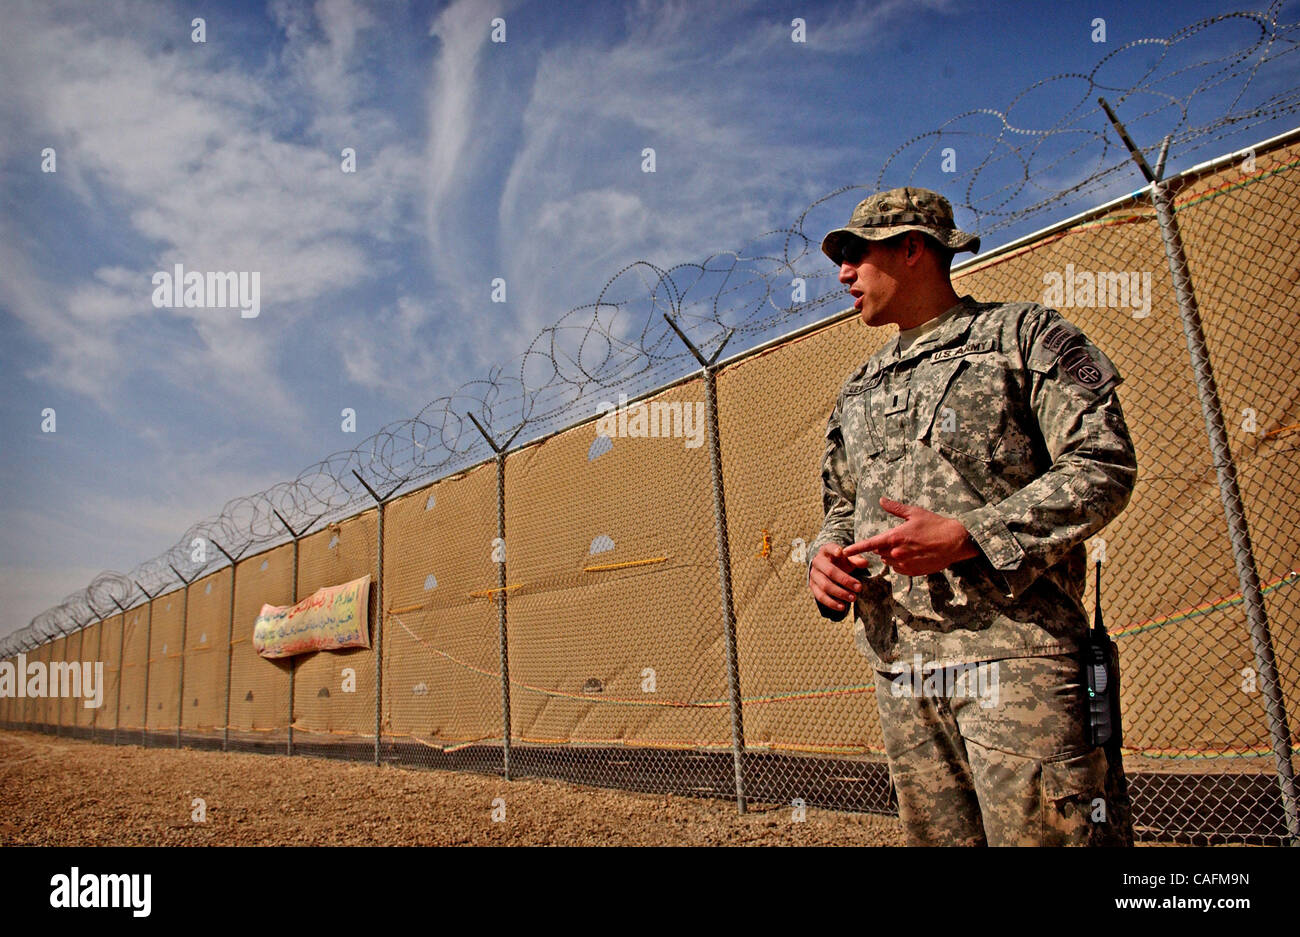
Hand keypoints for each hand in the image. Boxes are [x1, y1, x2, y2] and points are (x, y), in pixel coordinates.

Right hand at [808, 541, 874, 612]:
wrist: (824, 566)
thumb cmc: (839, 561)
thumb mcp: (847, 558)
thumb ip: (856, 560)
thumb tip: (865, 563)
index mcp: (826, 551)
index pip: (829, 548)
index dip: (834, 550)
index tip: (841, 552)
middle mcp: (817, 562)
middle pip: (830, 571)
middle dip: (845, 580)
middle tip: (859, 588)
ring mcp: (813, 575)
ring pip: (825, 585)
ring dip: (840, 593)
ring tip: (853, 598)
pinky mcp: (812, 586)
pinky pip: (820, 596)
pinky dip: (831, 603)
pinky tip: (842, 607)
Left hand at [844, 497, 979, 576]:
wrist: (955, 541)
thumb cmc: (935, 524)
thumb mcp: (914, 512)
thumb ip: (895, 508)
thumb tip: (881, 499)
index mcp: (895, 537)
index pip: (869, 544)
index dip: (855, 548)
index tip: (844, 551)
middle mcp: (897, 552)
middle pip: (879, 552)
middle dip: (884, 546)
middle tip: (898, 538)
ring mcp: (905, 563)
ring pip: (889, 561)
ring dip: (892, 555)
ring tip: (909, 546)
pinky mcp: (913, 571)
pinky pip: (899, 569)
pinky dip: (901, 563)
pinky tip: (913, 555)